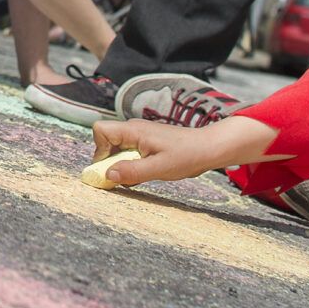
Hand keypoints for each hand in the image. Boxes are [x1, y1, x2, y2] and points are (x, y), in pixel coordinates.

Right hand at [88, 117, 236, 184]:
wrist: (208, 149)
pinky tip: (146, 173)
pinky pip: (129, 153)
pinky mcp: (147, 143)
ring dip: (122, 165)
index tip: (111, 167)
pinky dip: (131, 165)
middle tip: (124, 178)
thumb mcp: (158, 168)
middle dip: (109, 162)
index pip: (101, 130)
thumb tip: (108, 174)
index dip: (99, 149)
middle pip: (106, 142)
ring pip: (117, 149)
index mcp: (133, 131)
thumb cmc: (187, 155)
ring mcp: (140, 136)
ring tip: (139, 176)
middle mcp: (134, 130)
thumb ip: (132, 171)